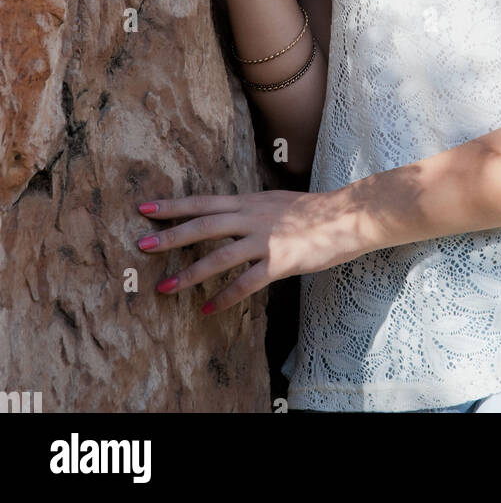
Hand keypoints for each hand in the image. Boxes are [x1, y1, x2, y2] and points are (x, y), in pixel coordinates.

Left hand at [136, 190, 360, 314]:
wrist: (348, 216)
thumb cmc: (314, 210)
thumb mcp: (275, 201)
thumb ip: (250, 209)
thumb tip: (229, 214)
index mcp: (250, 201)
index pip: (204, 202)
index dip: (174, 205)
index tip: (145, 208)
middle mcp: (253, 217)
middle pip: (204, 225)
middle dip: (171, 236)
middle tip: (141, 245)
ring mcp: (266, 239)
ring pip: (220, 256)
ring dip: (190, 273)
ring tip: (165, 287)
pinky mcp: (280, 262)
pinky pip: (246, 282)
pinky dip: (225, 297)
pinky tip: (208, 309)